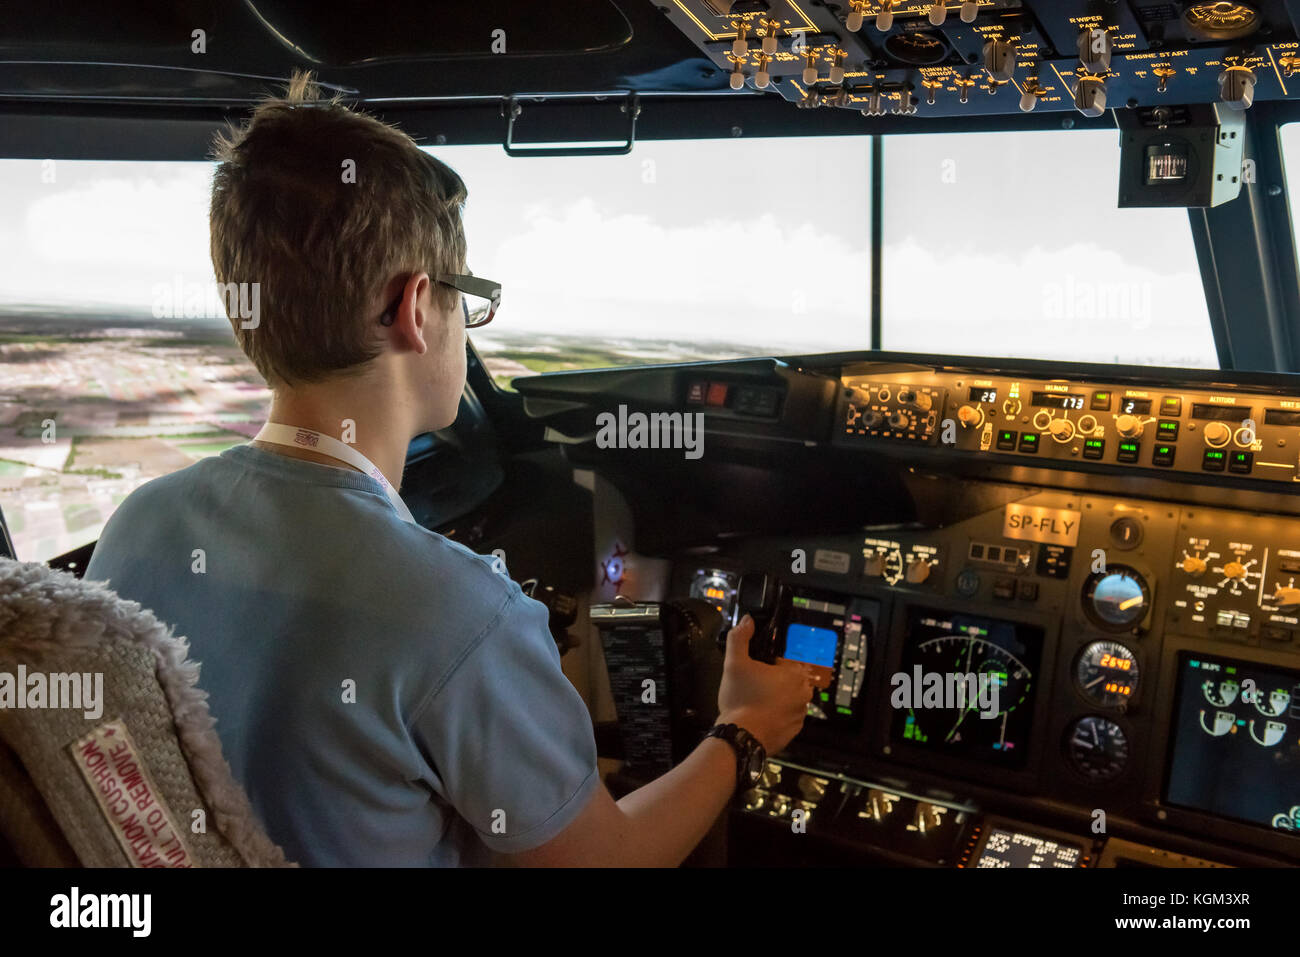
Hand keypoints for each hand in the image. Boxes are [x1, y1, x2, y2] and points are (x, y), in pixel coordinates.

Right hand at [716, 614, 813, 753]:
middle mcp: (804, 694)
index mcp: (794, 674)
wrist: (740, 737)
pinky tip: (760, 717)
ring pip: (790, 700)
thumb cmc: (740, 698)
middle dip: (776, 682)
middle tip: (754, 687)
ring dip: (778, 699)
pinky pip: (787, 719)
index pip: (787, 662)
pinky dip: (777, 717)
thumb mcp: (734, 664)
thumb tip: (747, 620)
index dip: (771, 664)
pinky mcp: (794, 733)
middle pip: (791, 681)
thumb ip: (739, 638)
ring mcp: (800, 715)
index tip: (757, 672)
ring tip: (755, 703)